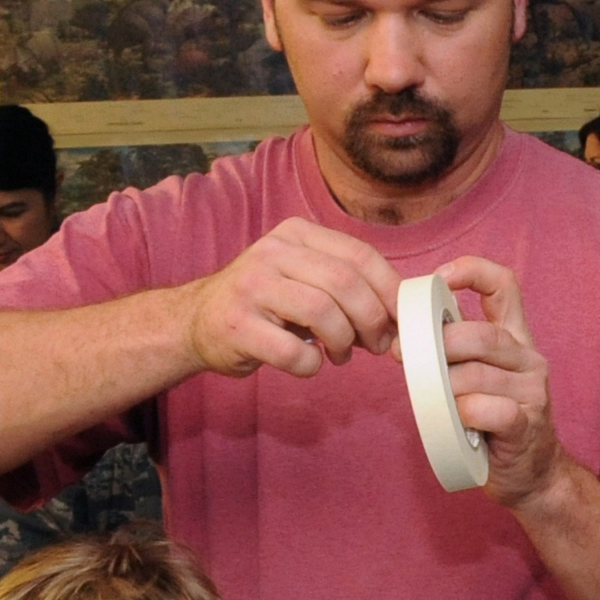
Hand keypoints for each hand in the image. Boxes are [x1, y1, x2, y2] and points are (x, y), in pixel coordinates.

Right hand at [180, 219, 399, 378]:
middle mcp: (272, 251)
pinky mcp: (238, 325)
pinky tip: (308, 363)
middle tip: (375, 344)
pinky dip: (312, 365)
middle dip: (372, 320)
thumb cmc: (268, 305)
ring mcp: (251, 286)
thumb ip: (350, 284)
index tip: (402, 320)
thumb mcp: (306, 278)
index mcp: (297, 234)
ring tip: (340, 354)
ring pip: (322, 312)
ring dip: (343, 342)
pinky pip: (293, 351)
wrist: (197, 322)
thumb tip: (403, 313)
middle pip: (346, 282)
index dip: (391, 291)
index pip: (361, 255)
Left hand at [424, 257, 566, 513]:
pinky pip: (490, 409)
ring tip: (438, 403)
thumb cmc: (493, 424)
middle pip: (482, 334)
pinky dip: (466, 414)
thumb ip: (452, 352)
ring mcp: (533, 392)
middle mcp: (529, 359)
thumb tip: (400, 334)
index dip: (472, 271)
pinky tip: (460, 423)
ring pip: (478, 375)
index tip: (439, 280)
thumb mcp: (476, 377)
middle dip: (437, 345)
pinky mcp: (527, 425)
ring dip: (446, 388)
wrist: (532, 475)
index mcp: (515, 338)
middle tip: (405, 358)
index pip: (504, 285)